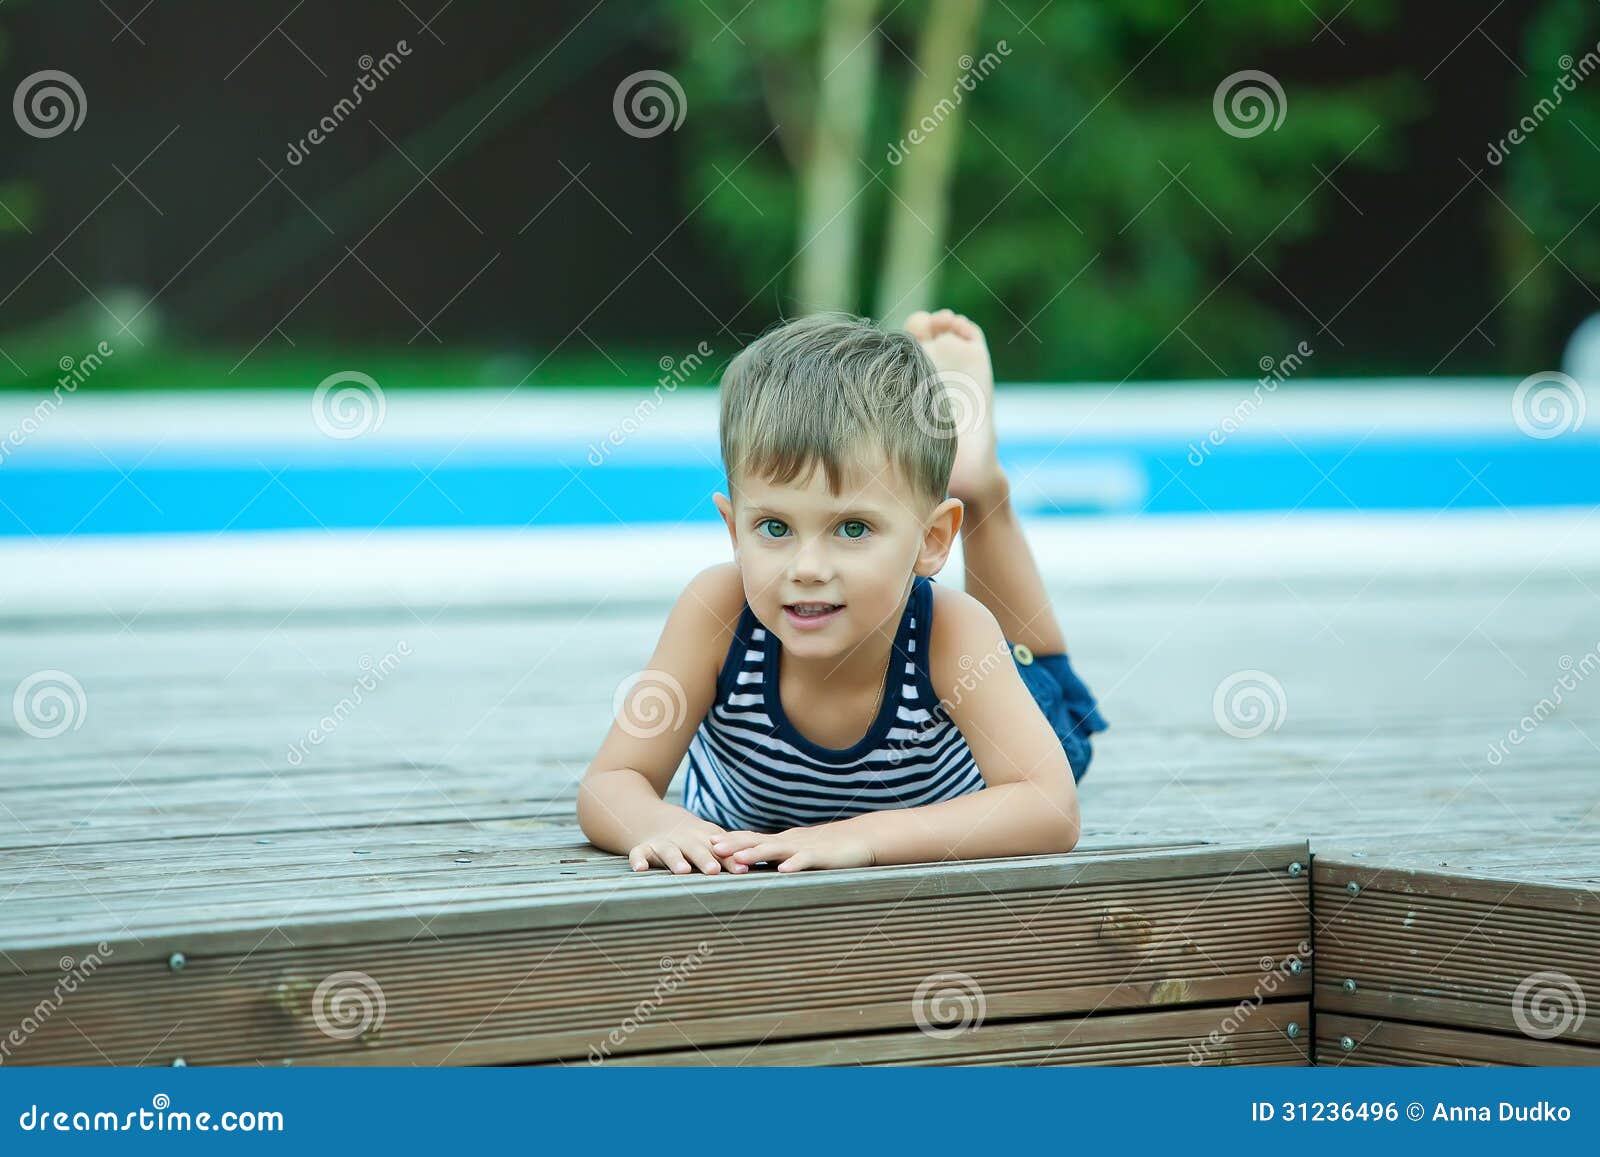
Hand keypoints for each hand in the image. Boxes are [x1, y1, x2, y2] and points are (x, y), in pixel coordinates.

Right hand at [627, 813, 739, 874]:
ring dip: (675, 860)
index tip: (742, 869)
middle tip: (714, 870)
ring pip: (669, 851)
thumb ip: (730, 854)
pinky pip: (639, 854)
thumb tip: (759, 865)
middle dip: (705, 859)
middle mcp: (684, 840)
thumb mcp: (710, 840)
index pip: (720, 850)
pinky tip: (639, 869)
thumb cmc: (693, 838)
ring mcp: (663, 844)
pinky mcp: (643, 849)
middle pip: (696, 849)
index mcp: (703, 838)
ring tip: (682, 871)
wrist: (657, 820)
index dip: (731, 859)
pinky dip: (638, 860)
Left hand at [711, 824, 875, 872]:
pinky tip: (782, 872)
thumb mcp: (799, 852)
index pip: (752, 838)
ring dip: (756, 853)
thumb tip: (759, 866)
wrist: (861, 838)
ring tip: (738, 859)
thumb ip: (780, 857)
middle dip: (734, 844)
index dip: (731, 840)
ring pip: (776, 850)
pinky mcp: (821, 856)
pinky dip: (793, 865)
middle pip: (757, 841)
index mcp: (782, 842)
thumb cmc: (828, 849)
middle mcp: (789, 841)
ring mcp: (804, 847)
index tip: (707, 842)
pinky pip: (805, 861)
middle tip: (711, 847)